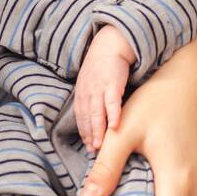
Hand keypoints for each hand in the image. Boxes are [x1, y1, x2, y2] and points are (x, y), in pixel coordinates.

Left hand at [74, 26, 134, 152]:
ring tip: (100, 145)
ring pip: (97, 114)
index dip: (84, 132)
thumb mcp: (91, 81)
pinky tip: (115, 127)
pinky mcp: (112, 83)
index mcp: (82, 92)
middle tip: (93, 151)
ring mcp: (99, 88)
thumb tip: (94, 117)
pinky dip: (113, 115)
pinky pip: (112, 102)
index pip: (81, 116)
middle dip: (89, 135)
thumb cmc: (103, 65)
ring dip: (98, 131)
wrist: (111, 44)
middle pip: (87, 118)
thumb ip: (91, 98)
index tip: (87, 145)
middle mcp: (87, 92)